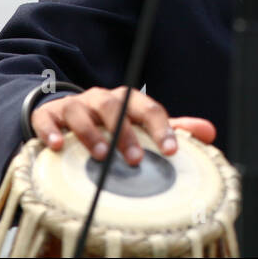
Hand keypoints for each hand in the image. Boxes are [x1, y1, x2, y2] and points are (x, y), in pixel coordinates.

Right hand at [30, 85, 215, 165]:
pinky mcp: (48, 115)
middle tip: (134, 159)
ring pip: (82, 112)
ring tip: (99, 155)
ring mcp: (74, 106)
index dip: (161, 127)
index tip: (171, 151)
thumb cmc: (110, 125)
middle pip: (115, 107)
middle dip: (125, 132)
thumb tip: (210, 131)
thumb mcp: (140, 126)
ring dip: (91, 133)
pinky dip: (52, 132)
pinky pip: (48, 119)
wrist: (65, 115)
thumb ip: (173, 129)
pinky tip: (58, 147)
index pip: (148, 108)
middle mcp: (101, 99)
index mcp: (128, 101)